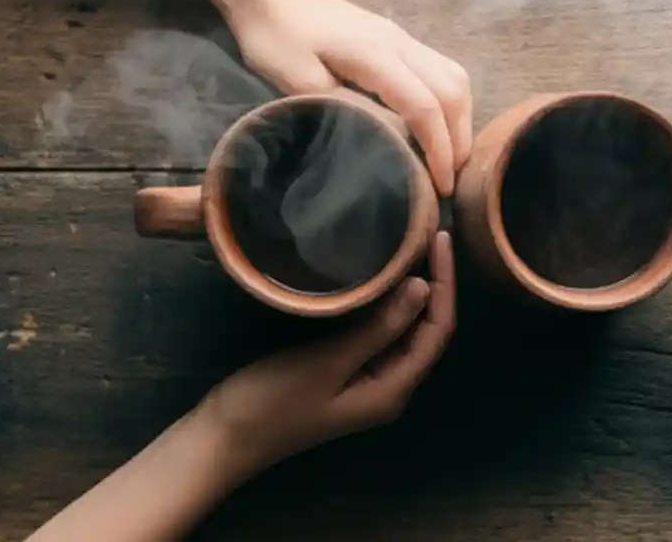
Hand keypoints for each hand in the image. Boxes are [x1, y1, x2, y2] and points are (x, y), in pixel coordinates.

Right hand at [198, 232, 456, 475]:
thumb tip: (424, 287)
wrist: (225, 436)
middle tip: (431, 234)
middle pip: (428, 331)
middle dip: (436, 284)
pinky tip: (383, 278)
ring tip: (415, 246)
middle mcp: (391, 387)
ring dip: (415, 293)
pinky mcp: (348, 373)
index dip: (445, 285)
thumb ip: (378, 329)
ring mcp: (369, 381)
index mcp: (393, 390)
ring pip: (406, 332)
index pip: (437, 332)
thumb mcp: (328, 362)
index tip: (440, 239)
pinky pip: (382, 335)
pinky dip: (389, 305)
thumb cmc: (274, 402)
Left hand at [224, 0, 472, 195]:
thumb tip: (385, 133)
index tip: (441, 186)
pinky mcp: (394, 37)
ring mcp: (400, 37)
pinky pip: (440, 69)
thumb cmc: (273, 34)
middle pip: (453, 90)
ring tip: (448, 155)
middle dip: (458, 137)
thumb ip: (342, 106)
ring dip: (459, 118)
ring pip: (453, 76)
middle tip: (450, 179)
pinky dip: (448, 101)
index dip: (439, 149)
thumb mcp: (295, 79)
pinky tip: (434, 124)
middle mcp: (400, 43)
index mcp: (376, 55)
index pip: (426, 106)